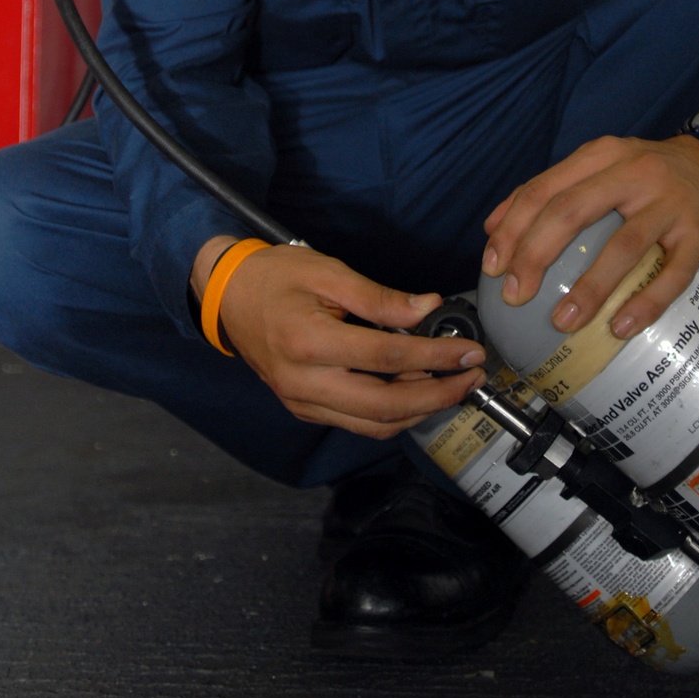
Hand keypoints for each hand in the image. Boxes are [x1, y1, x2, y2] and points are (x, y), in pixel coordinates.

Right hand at [192, 238, 486, 438]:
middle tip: (471, 379)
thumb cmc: (275, 277)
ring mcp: (302, 402)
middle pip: (385, 407)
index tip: (470, 352)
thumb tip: (428, 308)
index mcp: (308, 343)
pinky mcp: (304, 408)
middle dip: (438, 397)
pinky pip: (356, 423)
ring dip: (420, 412)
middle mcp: (304, 383)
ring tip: (452, 386)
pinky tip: (416, 393)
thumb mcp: (328, 272)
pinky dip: (392, 415)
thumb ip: (379, 297)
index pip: (388, 359)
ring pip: (373, 426)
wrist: (226, 296)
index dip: (436, 358)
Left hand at [481, 134, 698, 340]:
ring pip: (621, 246)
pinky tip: (619, 327)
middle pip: (571, 211)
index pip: (544, 189)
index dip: (513, 228)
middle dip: (535, 256)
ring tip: (561, 321)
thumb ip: (551, 189)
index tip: (492, 266)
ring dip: (588, 289)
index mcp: (601, 156)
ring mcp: (669, 203)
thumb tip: (494, 227)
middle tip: (515, 295)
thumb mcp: (601, 166)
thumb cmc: (650, 176)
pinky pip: (672, 275)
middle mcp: (634, 172)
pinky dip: (644, 304)